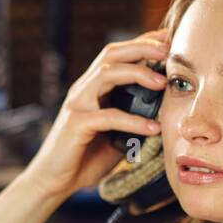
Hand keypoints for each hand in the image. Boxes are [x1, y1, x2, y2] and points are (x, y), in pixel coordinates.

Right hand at [21, 28, 169, 201]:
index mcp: (92, 88)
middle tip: (170, 50)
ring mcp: (77, 105)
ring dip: (138, 73)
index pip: (116, 54)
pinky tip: (152, 128)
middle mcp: (83, 90)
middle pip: (111, 54)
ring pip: (107, 74)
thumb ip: (132, 119)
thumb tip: (163, 114)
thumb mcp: (115, 134)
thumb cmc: (84, 157)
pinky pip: (108, 116)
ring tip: (163, 82)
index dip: (142, 43)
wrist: (52, 181)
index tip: (168, 41)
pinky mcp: (76, 125)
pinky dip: (133, 121)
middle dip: (142, 47)